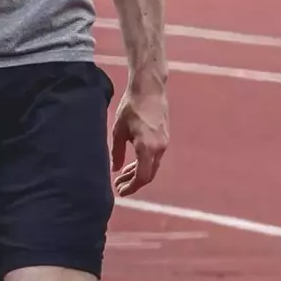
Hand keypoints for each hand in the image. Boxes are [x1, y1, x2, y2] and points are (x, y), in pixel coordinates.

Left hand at [111, 81, 168, 196]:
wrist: (150, 88)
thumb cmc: (131, 107)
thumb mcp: (119, 130)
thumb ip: (117, 152)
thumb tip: (116, 169)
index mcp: (147, 147)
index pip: (142, 177)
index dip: (132, 187)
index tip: (120, 191)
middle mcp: (160, 147)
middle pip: (149, 174)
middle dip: (133, 182)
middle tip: (118, 185)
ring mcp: (164, 142)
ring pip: (152, 165)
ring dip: (137, 172)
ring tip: (122, 175)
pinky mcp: (165, 137)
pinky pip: (155, 156)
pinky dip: (143, 163)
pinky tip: (132, 162)